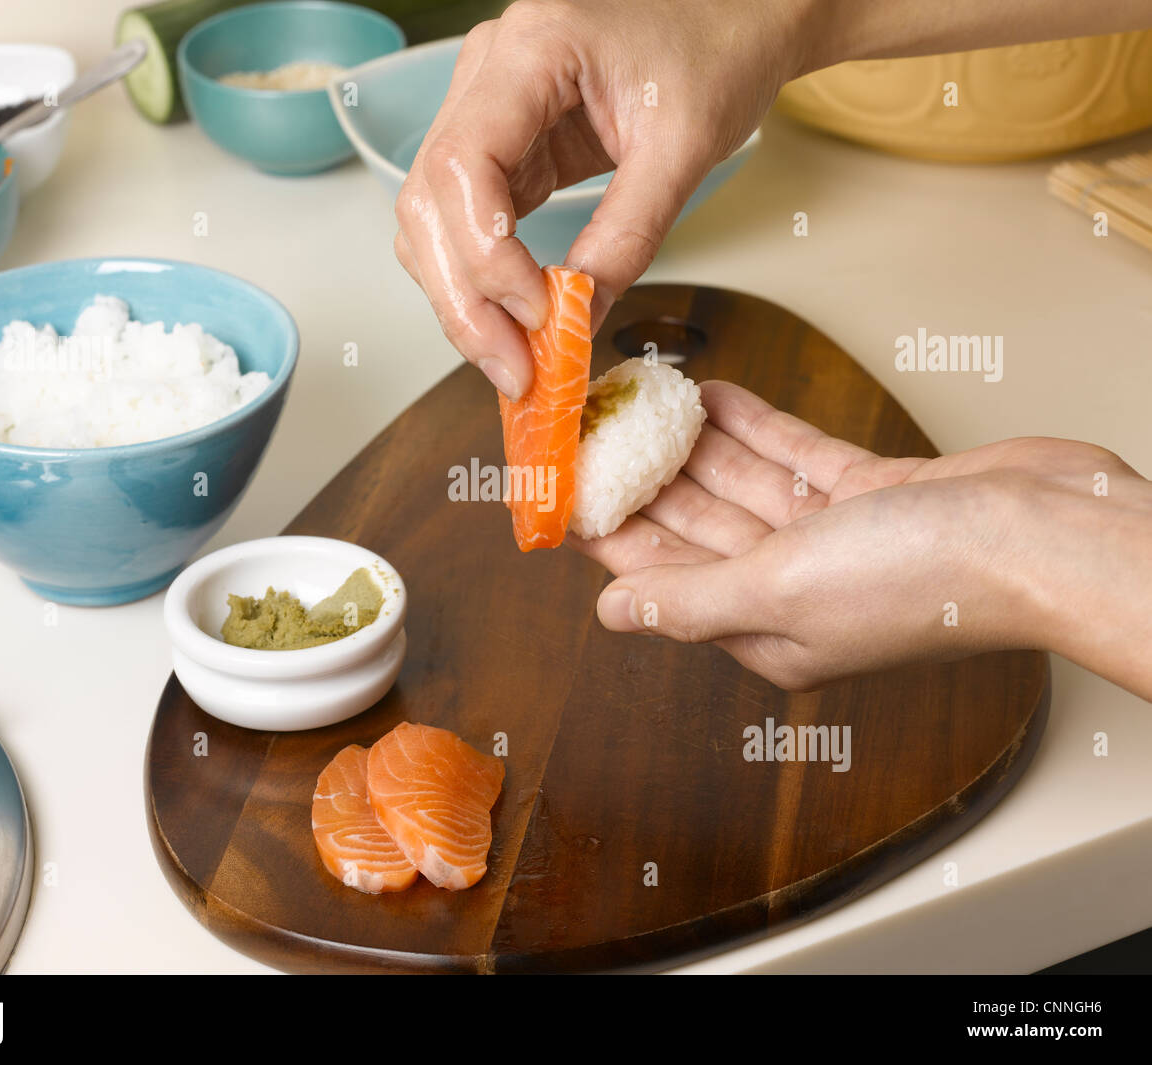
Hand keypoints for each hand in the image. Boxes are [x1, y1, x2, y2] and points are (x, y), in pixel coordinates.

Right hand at [393, 0, 808, 398]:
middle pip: (429, 201)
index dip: (485, 254)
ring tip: (517, 359)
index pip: (463, 164)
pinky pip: (467, 221)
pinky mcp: (503, 144)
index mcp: (531, 49)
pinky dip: (485, 280)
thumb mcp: (684, 149)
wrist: (735, 19)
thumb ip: (627, 237)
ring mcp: (486, 108)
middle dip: (464, 299)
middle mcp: (488, 72)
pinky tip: (518, 323)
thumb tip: (576, 320)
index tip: (537, 314)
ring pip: (433, 220)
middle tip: (515, 370)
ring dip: (465, 299)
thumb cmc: (718, 52)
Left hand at [569, 381, 1151, 699]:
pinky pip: (795, 455)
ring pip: (741, 483)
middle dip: (643, 478)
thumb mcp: (779, 590)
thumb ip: (691, 598)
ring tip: (638, 400)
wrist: (1044, 535)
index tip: (566, 486)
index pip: (663, 575)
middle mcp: (795, 588)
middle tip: (593, 428)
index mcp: (765, 629)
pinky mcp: (872, 492)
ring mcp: (835, 539)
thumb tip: (612, 616)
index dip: (610, 530)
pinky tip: (713, 395)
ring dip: (691, 444)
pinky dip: (754, 427)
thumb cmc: (922, 578)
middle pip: (696, 525)